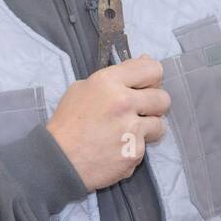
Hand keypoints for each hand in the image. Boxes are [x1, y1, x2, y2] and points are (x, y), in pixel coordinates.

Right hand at [46, 54, 170, 190]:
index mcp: (109, 81)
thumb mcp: (82, 88)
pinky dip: (132, 149)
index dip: (152, 78)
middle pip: (163, 98)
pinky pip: (144, 147)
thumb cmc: (68, 123)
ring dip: (147, 129)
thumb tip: (145, 60)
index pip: (153, 69)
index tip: (146, 86)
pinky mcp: (134, 153)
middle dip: (154, 105)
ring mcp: (131, 129)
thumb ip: (116, 75)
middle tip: (139, 112)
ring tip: (126, 133)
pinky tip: (115, 149)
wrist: (57, 161)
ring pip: (159, 125)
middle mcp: (123, 102)